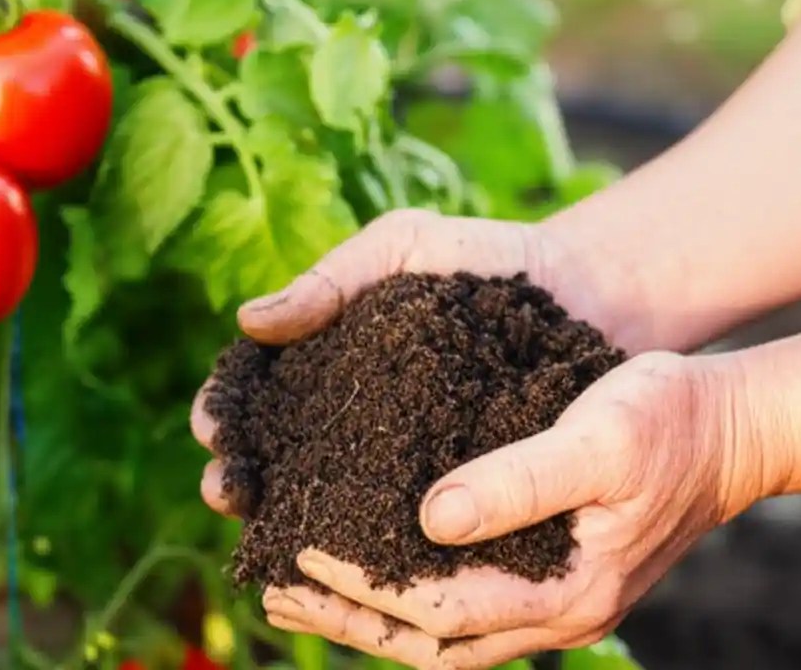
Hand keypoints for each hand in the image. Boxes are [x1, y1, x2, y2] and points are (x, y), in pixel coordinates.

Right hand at [191, 209, 648, 514]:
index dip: (225, 410)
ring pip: (324, 500)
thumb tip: (247, 320)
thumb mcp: (402, 246)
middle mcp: (349, 415)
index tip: (213, 423)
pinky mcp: (450, 490)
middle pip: (273, 456)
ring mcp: (396, 459)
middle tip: (227, 490)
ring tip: (265, 531)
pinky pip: (397, 521)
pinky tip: (344, 555)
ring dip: (284, 520)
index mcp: (324, 357)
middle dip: (238, 476)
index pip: (254, 392)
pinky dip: (364, 540)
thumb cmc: (484, 257)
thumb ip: (331, 278)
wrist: (587, 290)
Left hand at [260, 351, 757, 668]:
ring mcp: (549, 603)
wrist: (728, 429)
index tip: (296, 547)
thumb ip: (519, 483)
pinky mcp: (544, 578)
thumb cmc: (668, 422)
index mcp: (564, 592)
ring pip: (439, 636)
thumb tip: (429, 518)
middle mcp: (553, 615)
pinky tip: (363, 568)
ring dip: (366, 617)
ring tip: (294, 591)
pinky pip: (459, 608)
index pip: (437, 608)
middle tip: (270, 589)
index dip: (361, 585)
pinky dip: (402, 599)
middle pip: (427, 642)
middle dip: (345, 620)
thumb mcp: (599, 440)